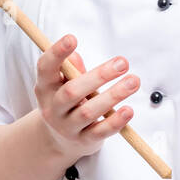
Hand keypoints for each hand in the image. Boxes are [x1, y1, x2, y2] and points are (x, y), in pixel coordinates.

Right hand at [34, 34, 138, 159]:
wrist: (58, 141)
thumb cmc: (67, 102)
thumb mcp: (63, 84)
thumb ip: (70, 70)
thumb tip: (75, 57)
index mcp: (45, 87)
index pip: (45, 68)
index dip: (56, 53)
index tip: (72, 38)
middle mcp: (52, 108)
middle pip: (72, 92)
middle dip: (99, 76)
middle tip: (123, 63)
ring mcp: (67, 127)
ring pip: (88, 112)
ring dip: (113, 96)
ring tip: (134, 82)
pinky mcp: (84, 141)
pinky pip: (100, 132)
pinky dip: (115, 121)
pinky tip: (129, 110)